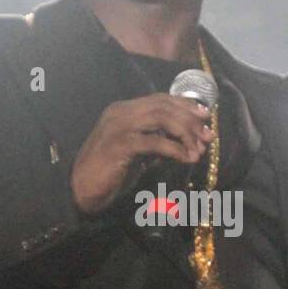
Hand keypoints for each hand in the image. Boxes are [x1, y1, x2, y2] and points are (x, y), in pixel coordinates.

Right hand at [70, 94, 214, 214]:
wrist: (80, 189)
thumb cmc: (108, 172)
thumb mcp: (135, 152)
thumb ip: (154, 141)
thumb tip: (182, 140)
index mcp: (124, 110)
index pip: (160, 99)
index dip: (185, 105)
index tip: (206, 116)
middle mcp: (121, 112)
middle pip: (163, 106)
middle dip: (190, 119)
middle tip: (207, 135)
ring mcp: (119, 126)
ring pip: (161, 118)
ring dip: (185, 132)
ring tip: (198, 149)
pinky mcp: (119, 145)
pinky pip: (154, 141)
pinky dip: (174, 149)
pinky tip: (186, 158)